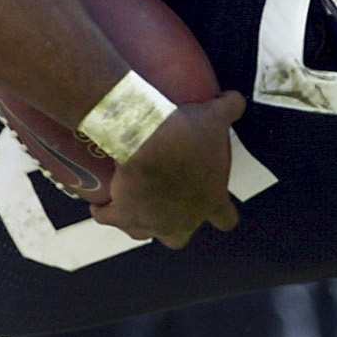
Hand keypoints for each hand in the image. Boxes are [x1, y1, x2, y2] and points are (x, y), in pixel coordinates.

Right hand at [91, 91, 245, 247]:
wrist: (146, 140)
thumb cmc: (183, 135)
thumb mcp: (213, 116)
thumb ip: (229, 108)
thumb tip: (235, 100)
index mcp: (210, 202)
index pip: (225, 219)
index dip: (222, 214)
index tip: (212, 203)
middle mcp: (182, 220)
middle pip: (179, 237)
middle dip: (173, 225)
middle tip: (166, 205)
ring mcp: (151, 223)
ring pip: (142, 233)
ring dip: (137, 221)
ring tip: (131, 203)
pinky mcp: (122, 216)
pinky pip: (108, 218)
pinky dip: (104, 212)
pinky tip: (100, 204)